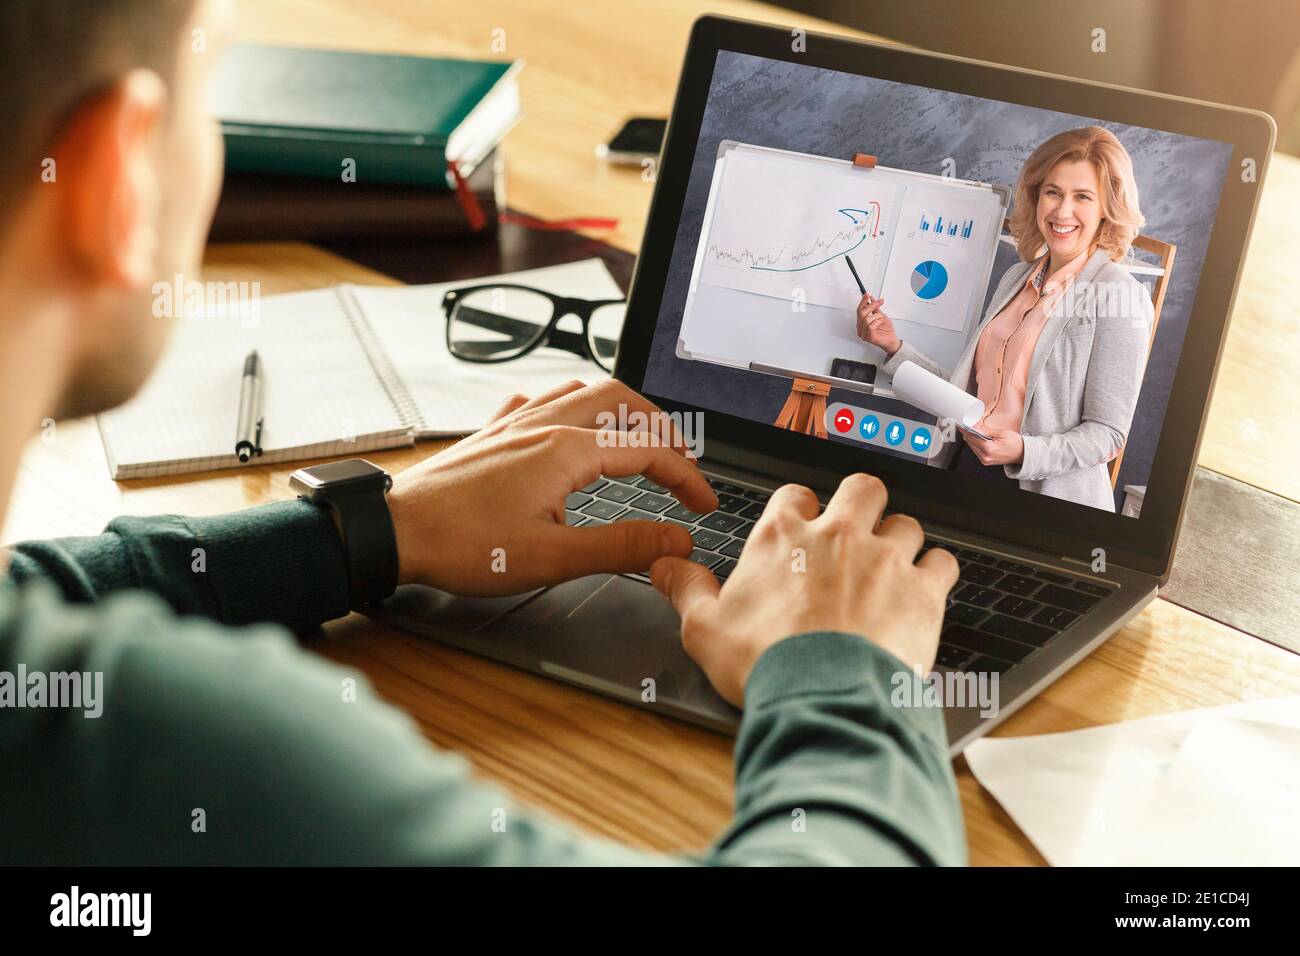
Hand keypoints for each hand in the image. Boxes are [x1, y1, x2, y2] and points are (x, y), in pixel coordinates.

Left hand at [385, 380, 717, 595]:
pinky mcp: (491, 435)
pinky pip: (540, 400)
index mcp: (566, 450)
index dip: (686, 476)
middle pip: (622, 401)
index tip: (703, 505)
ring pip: (582, 392)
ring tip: (638, 436)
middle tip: (682, 461)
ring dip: (621, 409)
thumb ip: (622, 546)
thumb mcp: (553, 557)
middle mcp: (543, 425)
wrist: (393, 531)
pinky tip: (566, 425)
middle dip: (662, 427)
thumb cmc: (463, 545)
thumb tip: (675, 540)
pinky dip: (570, 406)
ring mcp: (514, 424)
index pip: (647, 450)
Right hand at [650, 475, 957, 706]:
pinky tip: (925, 588)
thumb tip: (665, 566)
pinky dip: (936, 572)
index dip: (798, 511)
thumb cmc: (766, 664)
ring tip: (890, 567)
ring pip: (906, 524)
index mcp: (783, 537)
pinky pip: (943, 562)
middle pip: (861, 489)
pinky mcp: (923, 590)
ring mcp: (885, 559)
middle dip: (861, 503)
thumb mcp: (704, 628)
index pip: (793, 496)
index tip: (798, 529)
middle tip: (856, 529)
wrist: (826, 696)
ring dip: (899, 541)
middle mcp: (838, 536)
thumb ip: (686, 588)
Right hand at [855, 293, 900, 355]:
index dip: (863, 301)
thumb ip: (875, 308)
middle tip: (879, 302)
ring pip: (866, 319)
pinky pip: (871, 326)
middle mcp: (860, 329)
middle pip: (861, 313)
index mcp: (861, 323)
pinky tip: (880, 323)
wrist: (892, 340)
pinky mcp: (869, 338)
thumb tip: (871, 299)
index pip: (859, 310)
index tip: (867, 294)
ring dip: (877, 316)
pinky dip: (878, 322)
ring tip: (882, 318)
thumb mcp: (881, 315)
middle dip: (871, 306)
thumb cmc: (886, 330)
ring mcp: (864, 334)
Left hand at [963, 425, 1023, 465]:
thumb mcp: (1002, 433)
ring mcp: (985, 460)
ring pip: (972, 447)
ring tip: (971, 431)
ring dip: (971, 439)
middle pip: (970, 443)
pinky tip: (977, 438)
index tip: (961, 425)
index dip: (966, 430)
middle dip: (967, 434)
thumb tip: (975, 427)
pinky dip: (976, 444)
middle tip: (965, 426)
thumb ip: (986, 430)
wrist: (1023, 454)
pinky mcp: (986, 461)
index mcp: (989, 449)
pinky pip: (976, 451)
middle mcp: (985, 457)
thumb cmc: (1015, 443)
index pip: (972, 437)